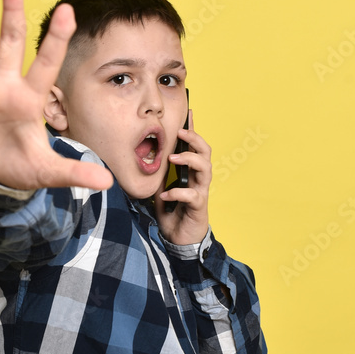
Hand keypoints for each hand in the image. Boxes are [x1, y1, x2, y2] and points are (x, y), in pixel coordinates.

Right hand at [0, 0, 112, 190]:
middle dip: (12, 15)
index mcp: (30, 99)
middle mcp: (5, 87)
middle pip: (10, 44)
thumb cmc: (23, 166)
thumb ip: (74, 172)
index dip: (56, 39)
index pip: (46, 64)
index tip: (68, 11)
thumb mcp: (49, 171)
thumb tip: (106, 182)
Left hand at [155, 113, 210, 245]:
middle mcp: (199, 180)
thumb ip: (160, 176)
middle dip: (195, 139)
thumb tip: (148, 159)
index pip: (195, 148)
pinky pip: (192, 195)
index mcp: (191, 173)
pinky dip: (178, 192)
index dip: (194, 131)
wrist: (179, 239)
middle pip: (206, 153)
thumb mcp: (161, 190)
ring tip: (173, 159)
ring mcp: (201, 192)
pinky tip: (166, 195)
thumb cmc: (173, 213)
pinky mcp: (198, 207)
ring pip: (206, 169)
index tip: (189, 113)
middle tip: (181, 133)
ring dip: (189, 160)